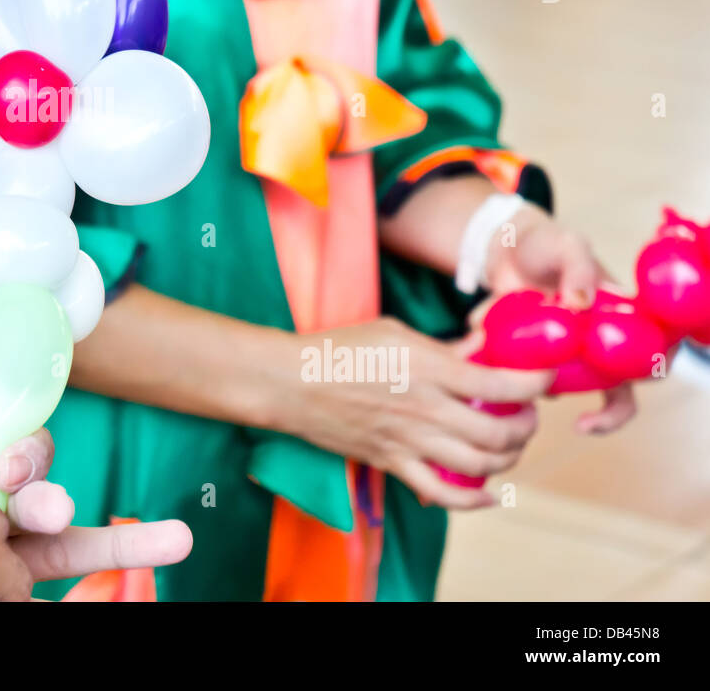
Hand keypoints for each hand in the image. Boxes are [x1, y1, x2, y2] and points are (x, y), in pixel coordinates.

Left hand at [0, 396, 191, 599]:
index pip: (17, 457)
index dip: (29, 456)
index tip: (12, 466)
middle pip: (46, 502)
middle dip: (57, 499)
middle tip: (45, 505)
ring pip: (59, 549)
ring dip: (114, 542)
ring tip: (165, 541)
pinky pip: (37, 595)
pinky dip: (83, 596)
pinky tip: (116, 594)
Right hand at [277, 318, 553, 509]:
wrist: (292, 382)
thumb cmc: (340, 349)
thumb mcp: (394, 332)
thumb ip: (441, 347)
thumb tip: (479, 352)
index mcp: (430, 369)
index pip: (502, 385)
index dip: (534, 385)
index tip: (542, 380)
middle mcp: (427, 409)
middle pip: (499, 433)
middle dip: (525, 427)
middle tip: (525, 415)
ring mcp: (411, 441)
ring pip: (480, 466)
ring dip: (506, 459)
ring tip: (508, 445)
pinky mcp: (394, 463)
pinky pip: (442, 494)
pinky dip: (472, 501)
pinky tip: (487, 493)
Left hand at [481, 206, 638, 434]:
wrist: (504, 244)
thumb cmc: (547, 243)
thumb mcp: (568, 246)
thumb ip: (579, 270)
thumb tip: (581, 305)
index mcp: (618, 324)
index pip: (639, 372)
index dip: (622, 403)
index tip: (595, 416)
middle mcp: (594, 345)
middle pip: (603, 393)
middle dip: (578, 405)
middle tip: (540, 395)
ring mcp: (559, 351)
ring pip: (550, 383)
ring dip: (524, 377)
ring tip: (494, 345)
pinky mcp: (524, 349)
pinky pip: (513, 366)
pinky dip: (493, 355)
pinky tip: (476, 328)